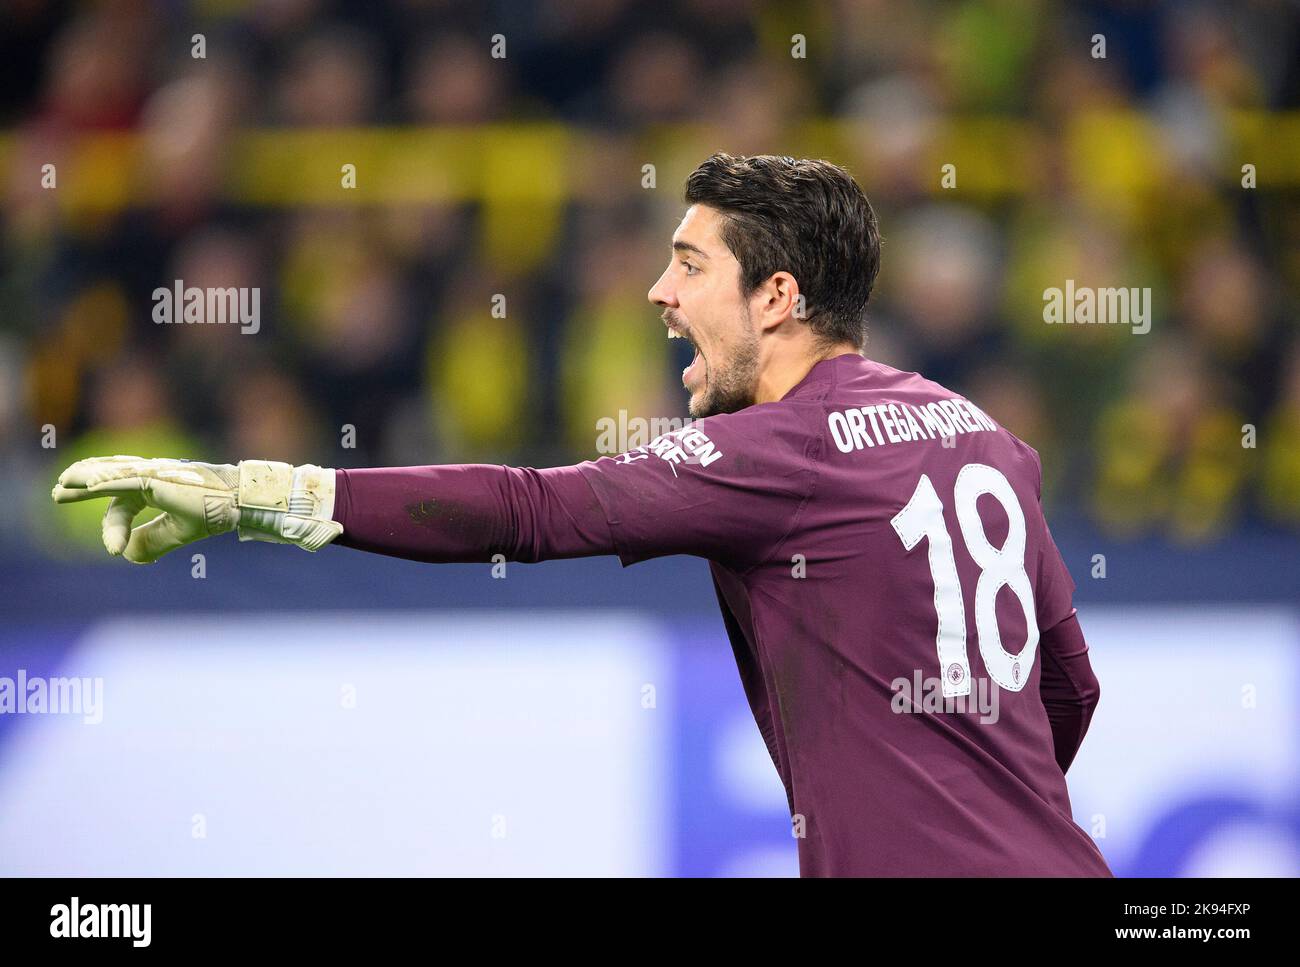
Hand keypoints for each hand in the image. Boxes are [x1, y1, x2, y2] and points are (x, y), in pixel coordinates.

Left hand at [52, 455, 341, 562]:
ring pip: (110, 473)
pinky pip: (122, 480)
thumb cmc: (215, 513)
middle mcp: (152, 475)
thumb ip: (151, 541)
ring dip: (84, 479)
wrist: (239, 502)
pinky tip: (81, 484)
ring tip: (61, 485)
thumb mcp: (177, 532)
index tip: (114, 552)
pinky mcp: (156, 479)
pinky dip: (101, 482)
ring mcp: (154, 474)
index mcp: (156, 487)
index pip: (123, 503)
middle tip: (59, 490)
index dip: (115, 528)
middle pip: (109, 476)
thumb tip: (126, 554)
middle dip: (83, 483)